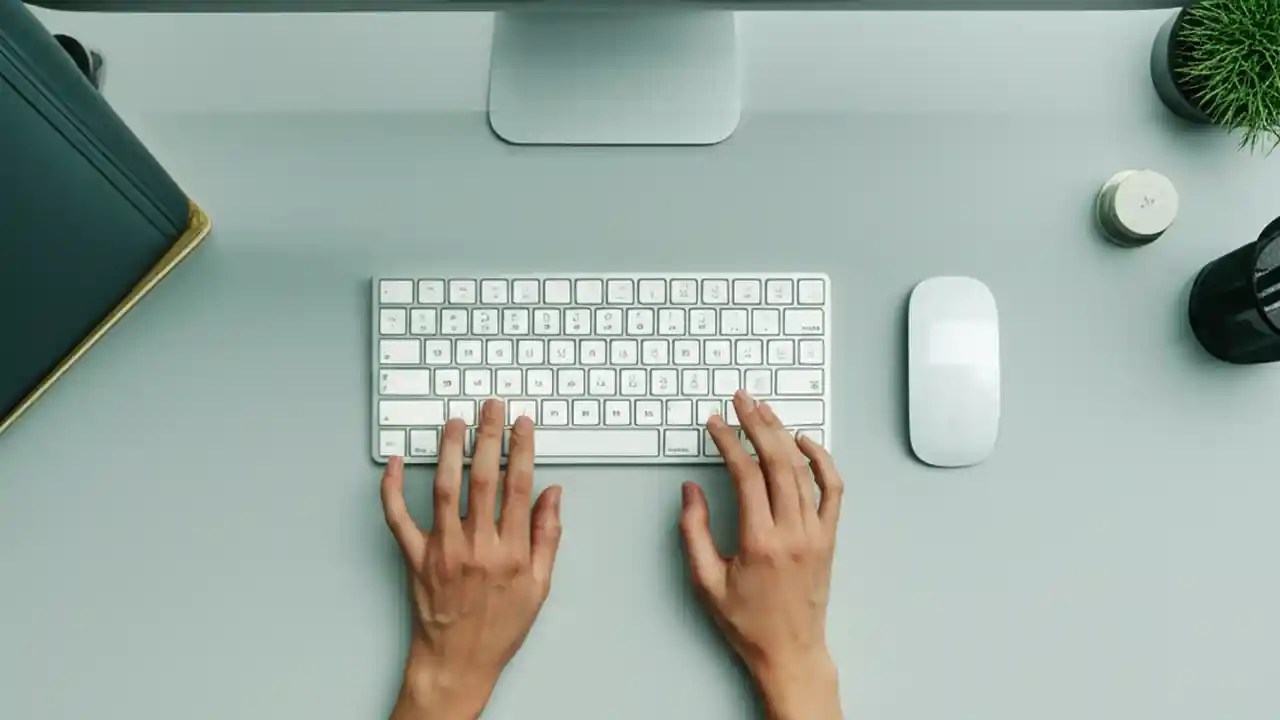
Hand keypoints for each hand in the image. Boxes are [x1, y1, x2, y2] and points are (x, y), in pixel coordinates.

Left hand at [381, 399, 562, 719]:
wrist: (457, 662)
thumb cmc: (498, 629)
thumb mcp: (540, 587)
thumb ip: (547, 536)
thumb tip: (553, 494)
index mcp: (510, 552)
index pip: (518, 486)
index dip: (522, 449)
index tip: (522, 424)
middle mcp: (475, 546)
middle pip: (483, 478)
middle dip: (488, 436)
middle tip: (490, 408)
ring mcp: (441, 550)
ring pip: (443, 488)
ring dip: (448, 450)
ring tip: (453, 424)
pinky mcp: (414, 558)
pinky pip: (397, 517)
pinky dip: (391, 489)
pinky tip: (393, 464)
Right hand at [680, 391, 844, 719]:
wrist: (790, 651)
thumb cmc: (747, 623)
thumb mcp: (705, 582)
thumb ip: (694, 532)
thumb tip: (691, 490)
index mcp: (760, 542)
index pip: (745, 475)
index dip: (728, 442)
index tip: (715, 423)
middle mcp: (792, 532)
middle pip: (777, 462)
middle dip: (757, 424)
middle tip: (741, 400)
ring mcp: (816, 533)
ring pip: (802, 469)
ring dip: (783, 435)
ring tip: (764, 411)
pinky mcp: (829, 536)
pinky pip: (832, 488)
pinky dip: (821, 460)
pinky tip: (804, 442)